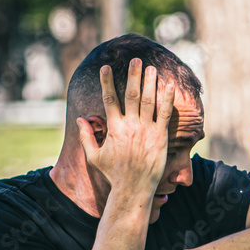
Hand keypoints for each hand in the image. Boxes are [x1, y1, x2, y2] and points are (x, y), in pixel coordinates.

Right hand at [76, 59, 175, 194]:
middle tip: (135, 60)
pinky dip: (167, 99)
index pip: (109, 99)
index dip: (107, 82)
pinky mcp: (160, 137)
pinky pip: (165, 114)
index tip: (106, 67)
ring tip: (152, 68)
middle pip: (131, 95)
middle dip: (133, 76)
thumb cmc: (113, 174)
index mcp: (114, 128)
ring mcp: (146, 130)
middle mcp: (130, 126)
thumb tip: (80, 119)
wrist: (133, 189)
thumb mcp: (94, 156)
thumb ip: (86, 136)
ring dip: (150, 83)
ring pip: (148, 101)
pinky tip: (169, 86)